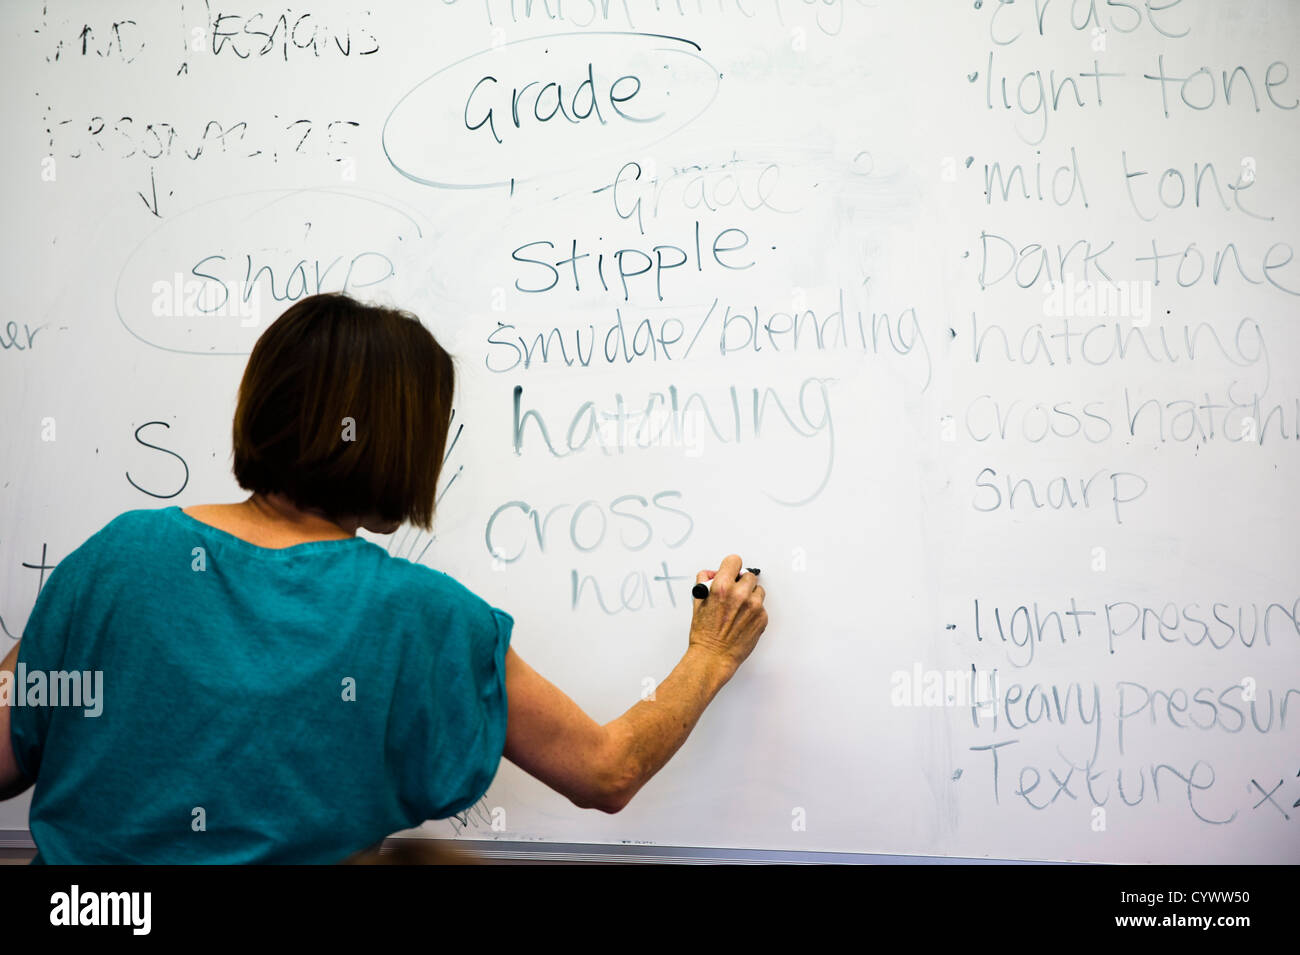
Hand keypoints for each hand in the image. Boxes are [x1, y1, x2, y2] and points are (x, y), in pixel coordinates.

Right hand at [687, 554, 767, 674]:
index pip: (734, 561)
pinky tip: (742, 619)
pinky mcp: (762, 618)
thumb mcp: (698, 602)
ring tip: (738, 609)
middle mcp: (740, 594)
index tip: (731, 571)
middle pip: (748, 575)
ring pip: (758, 590)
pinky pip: (761, 606)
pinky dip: (753, 610)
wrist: (714, 656)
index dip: (731, 566)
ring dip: (750, 596)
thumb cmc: (704, 634)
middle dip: (741, 583)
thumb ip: (705, 582)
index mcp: (722, 587)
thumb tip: (711, 573)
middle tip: (734, 593)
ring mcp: (754, 606)